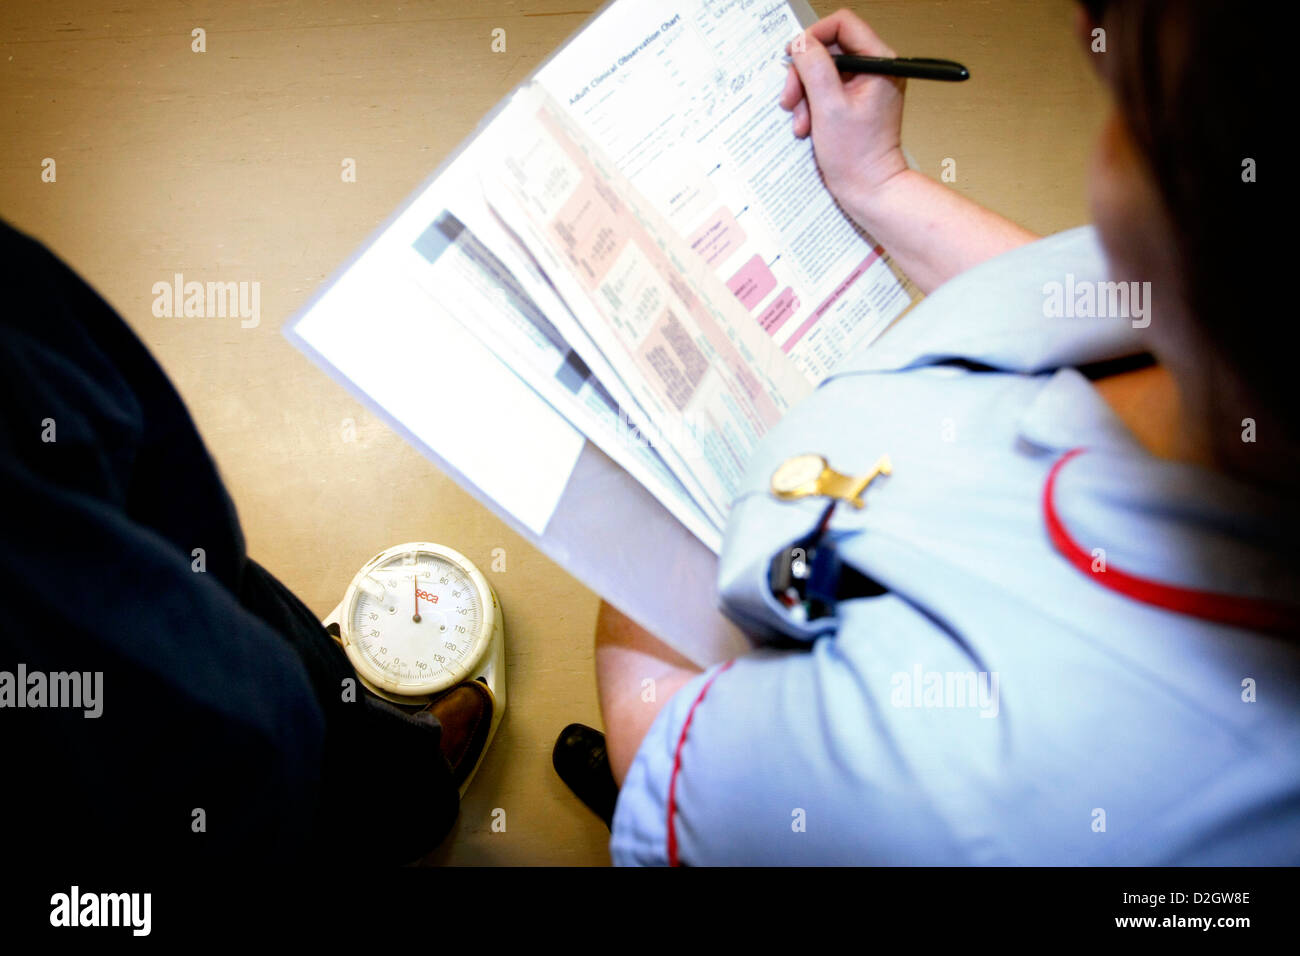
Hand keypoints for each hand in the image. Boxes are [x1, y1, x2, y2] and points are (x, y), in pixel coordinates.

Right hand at [779, 9, 908, 216]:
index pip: (843, 24)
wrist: (869, 189)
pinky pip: (826, 90)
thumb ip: (813, 67)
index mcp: (879, 62)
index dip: (813, 37)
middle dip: (804, 75)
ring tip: (801, 121)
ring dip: (805, 95)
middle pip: (829, 50)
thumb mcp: (828, 106)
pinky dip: (811, 106)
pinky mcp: (855, 101)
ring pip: (823, 72)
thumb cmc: (858, 157)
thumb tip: (800, 43)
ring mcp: (865, 86)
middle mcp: (875, 70)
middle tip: (792, 98)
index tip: (794, 55)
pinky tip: (808, 126)